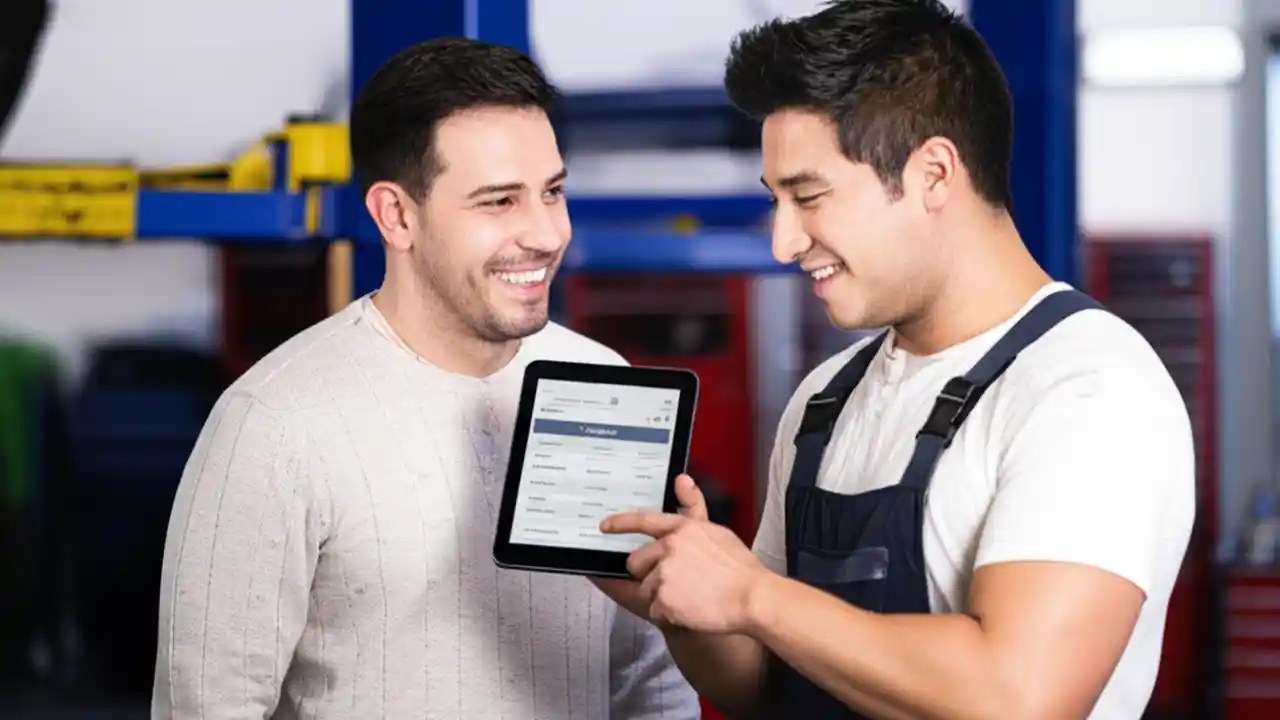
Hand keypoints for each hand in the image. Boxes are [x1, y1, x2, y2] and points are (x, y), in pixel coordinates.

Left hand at [600, 476, 769, 634]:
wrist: (753, 599)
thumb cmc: (740, 569)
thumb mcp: (718, 530)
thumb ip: (693, 508)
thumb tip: (682, 479)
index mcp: (682, 530)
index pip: (643, 521)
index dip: (621, 524)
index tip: (605, 526)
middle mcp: (669, 549)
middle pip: (636, 562)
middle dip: (647, 574)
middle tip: (674, 582)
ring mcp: (665, 575)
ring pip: (645, 589)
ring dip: (661, 597)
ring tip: (690, 598)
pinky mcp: (664, 601)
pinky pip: (655, 610)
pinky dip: (669, 615)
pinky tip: (690, 610)